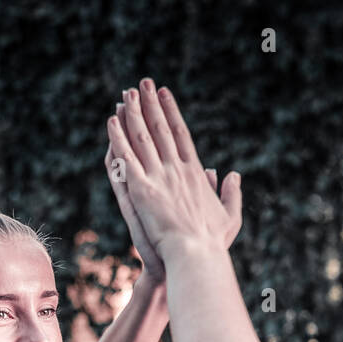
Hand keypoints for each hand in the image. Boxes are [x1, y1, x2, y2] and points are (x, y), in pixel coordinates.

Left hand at [106, 79, 241, 259]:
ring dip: (133, 114)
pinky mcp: (141, 189)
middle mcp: (177, 169)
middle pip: (160, 129)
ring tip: (126, 94)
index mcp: (195, 173)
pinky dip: (118, 138)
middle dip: (151, 104)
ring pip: (142, 138)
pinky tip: (111, 122)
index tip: (165, 95)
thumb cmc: (213, 242)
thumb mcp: (229, 216)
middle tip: (143, 83)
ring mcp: (159, 177)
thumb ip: (230, 193)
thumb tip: (231, 174)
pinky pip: (126, 158)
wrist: (196, 255)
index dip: (171, 112)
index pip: (181, 134)